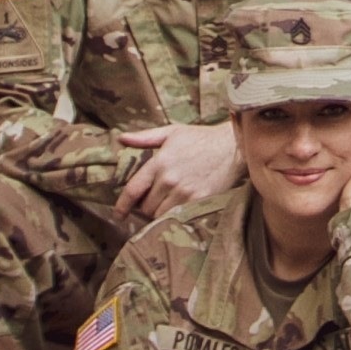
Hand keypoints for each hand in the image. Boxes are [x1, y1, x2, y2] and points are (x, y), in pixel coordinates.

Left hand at [115, 122, 243, 220]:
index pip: (133, 190)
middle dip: (145, 207)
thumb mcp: (172, 133)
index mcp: (160, 162)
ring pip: (161, 215)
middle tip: (153, 201)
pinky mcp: (199, 200)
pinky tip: (178, 208)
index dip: (122, 205)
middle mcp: (170, 179)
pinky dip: (175, 216)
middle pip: (146, 207)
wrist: (233, 147)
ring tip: (166, 204)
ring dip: (160, 213)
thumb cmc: (201, 138)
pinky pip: (178, 217)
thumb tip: (121, 138)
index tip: (118, 213)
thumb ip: (145, 137)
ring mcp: (185, 192)